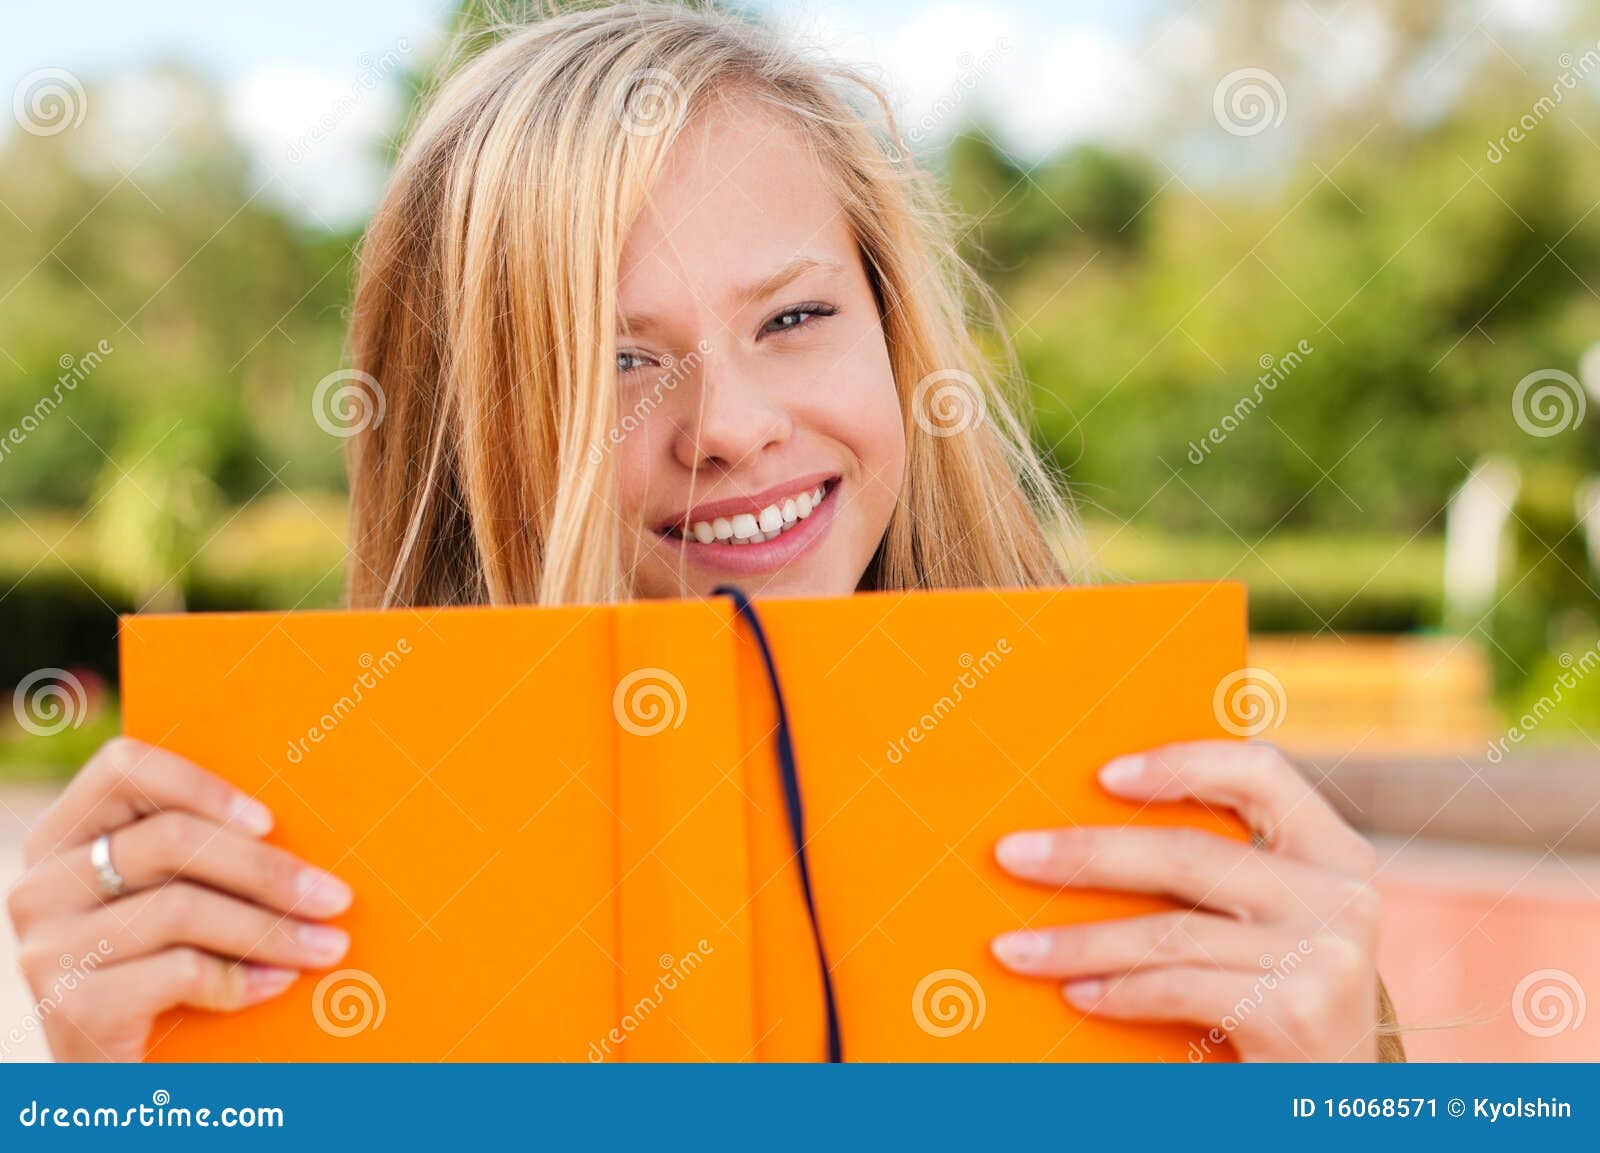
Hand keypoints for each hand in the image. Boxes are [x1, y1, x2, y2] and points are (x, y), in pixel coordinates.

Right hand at [4, 738, 353, 1061]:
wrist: (118, 1083)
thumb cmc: (161, 970)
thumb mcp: (173, 899)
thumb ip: (202, 855)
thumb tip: (302, 819)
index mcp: (63, 835)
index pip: (123, 766)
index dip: (202, 785)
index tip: (271, 821)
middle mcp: (41, 883)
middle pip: (172, 841)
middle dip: (269, 870)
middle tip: (335, 897)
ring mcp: (47, 946)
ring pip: (182, 908)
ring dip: (272, 930)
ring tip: (328, 947)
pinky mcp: (69, 1005)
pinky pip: (177, 972)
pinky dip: (241, 979)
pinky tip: (278, 986)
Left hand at [989, 740, 1381, 1060]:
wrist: (1337, 1107)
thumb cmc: (1283, 1002)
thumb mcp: (1275, 924)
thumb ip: (1223, 873)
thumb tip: (1092, 826)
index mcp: (1336, 854)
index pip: (1262, 772)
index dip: (1181, 761)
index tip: (1102, 774)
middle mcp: (1342, 896)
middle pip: (1189, 855)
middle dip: (1086, 854)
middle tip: (1012, 855)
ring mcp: (1327, 955)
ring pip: (1168, 931)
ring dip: (1077, 941)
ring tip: (1015, 948)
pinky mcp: (1298, 1013)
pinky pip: (1177, 987)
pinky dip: (1115, 990)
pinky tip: (1075, 993)